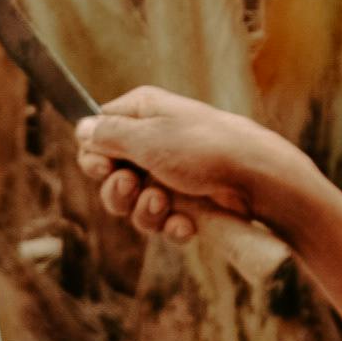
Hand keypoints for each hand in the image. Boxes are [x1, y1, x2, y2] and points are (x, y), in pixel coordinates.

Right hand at [73, 88, 313, 252]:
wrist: (259, 180)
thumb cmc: (204, 149)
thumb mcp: (147, 137)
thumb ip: (108, 135)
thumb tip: (82, 129)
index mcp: (143, 113)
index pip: (97, 133)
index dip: (94, 155)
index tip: (104, 166)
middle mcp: (155, 142)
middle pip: (111, 175)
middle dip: (118, 191)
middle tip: (133, 186)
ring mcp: (172, 176)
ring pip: (134, 205)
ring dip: (144, 211)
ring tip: (163, 204)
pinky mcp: (189, 205)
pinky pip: (163, 223)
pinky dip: (172, 227)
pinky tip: (187, 224)